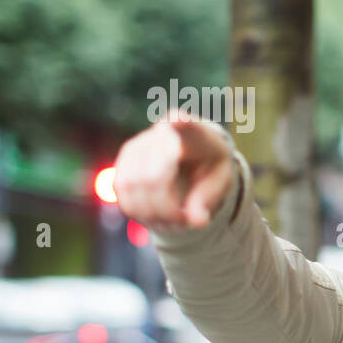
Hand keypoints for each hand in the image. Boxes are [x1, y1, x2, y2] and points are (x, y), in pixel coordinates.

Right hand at [113, 113, 234, 230]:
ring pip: (131, 186)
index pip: (187, 127)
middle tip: (184, 222)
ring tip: (173, 219)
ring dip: (151, 212)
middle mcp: (162, 134)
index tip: (177, 120)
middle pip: (153, 178)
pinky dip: (137, 210)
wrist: (192, 155)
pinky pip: (121, 191)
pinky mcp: (124, 161)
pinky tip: (155, 214)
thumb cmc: (210, 167)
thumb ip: (209, 199)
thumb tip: (197, 222)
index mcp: (196, 135)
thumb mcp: (221, 182)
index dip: (181, 124)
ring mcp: (138, 146)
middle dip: (167, 208)